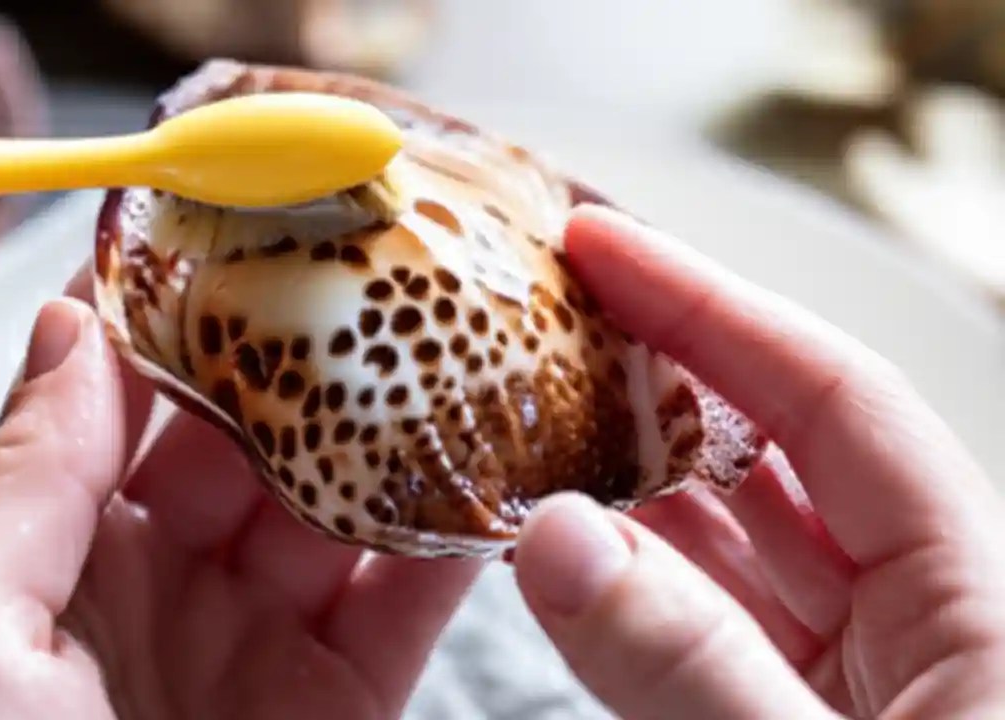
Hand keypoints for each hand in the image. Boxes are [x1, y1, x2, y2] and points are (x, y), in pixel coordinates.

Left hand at [0, 273, 481, 718]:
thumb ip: (17, 484)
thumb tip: (64, 326)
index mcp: (50, 558)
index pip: (128, 397)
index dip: (187, 309)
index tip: (254, 227)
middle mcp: (158, 588)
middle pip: (252, 438)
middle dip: (317, 357)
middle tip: (387, 269)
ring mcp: (258, 643)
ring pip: (340, 505)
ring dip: (398, 433)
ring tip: (460, 348)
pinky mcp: (343, 705)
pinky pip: (407, 600)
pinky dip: (455, 536)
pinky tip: (493, 471)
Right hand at [513, 205, 1004, 717]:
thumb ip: (697, 667)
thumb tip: (555, 538)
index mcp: (979, 601)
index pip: (837, 399)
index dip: (710, 305)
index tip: (597, 244)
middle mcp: (923, 616)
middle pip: (782, 450)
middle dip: (661, 374)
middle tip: (549, 318)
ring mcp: (863, 674)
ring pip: (736, 540)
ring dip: (633, 479)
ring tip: (533, 419)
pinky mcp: (803, 717)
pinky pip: (709, 621)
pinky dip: (633, 579)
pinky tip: (568, 546)